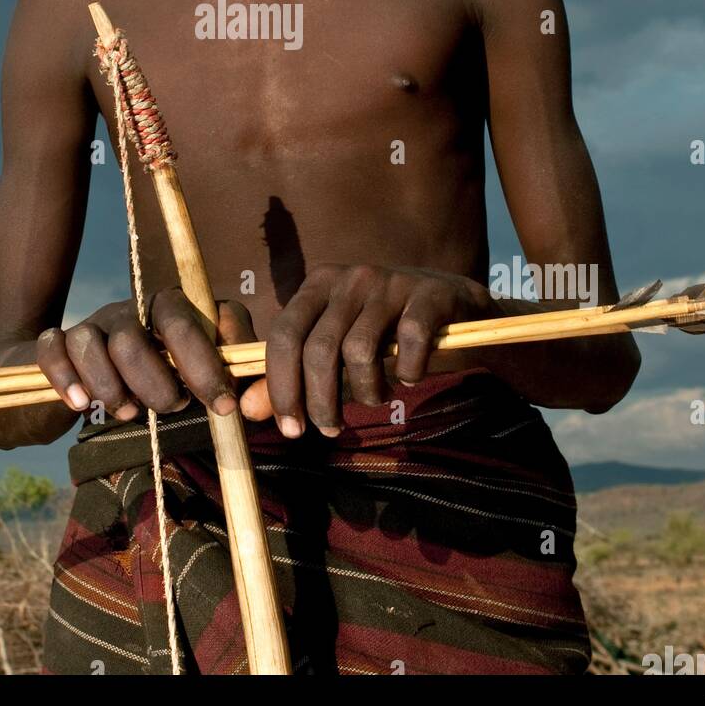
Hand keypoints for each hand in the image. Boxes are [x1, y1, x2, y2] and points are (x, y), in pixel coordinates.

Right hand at [36, 291, 256, 420]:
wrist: (88, 380)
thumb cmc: (160, 380)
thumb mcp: (199, 379)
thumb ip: (231, 383)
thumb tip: (248, 405)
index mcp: (169, 311)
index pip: (187, 319)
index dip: (206, 363)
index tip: (222, 405)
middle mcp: (130, 311)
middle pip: (136, 334)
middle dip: (157, 381)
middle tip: (172, 409)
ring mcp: (91, 324)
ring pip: (92, 342)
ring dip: (111, 386)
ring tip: (129, 413)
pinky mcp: (56, 345)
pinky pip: (53, 349)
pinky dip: (66, 377)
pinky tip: (79, 404)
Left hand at [238, 264, 494, 436]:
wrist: (456, 304)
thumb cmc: (386, 330)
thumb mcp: (336, 348)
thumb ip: (293, 376)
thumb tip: (247, 410)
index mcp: (319, 283)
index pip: (284, 334)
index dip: (281, 385)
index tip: (290, 428)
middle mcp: (351, 276)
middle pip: (317, 348)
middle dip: (320, 400)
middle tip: (329, 429)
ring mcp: (391, 281)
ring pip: (360, 351)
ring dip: (365, 390)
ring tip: (375, 396)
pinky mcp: (431, 293)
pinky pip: (409, 342)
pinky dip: (407, 371)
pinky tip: (410, 377)